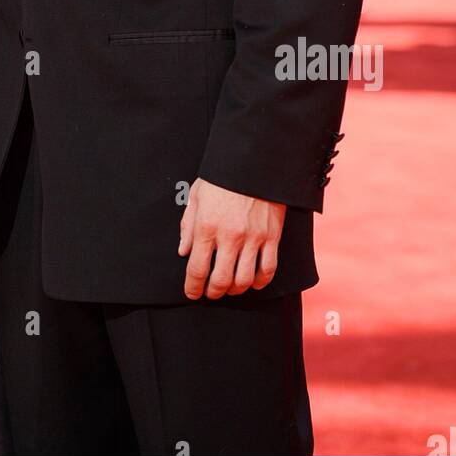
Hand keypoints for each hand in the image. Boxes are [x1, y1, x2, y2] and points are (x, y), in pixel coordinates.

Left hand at [179, 177, 285, 299]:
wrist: (253, 162)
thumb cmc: (221, 178)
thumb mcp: (196, 196)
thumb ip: (188, 225)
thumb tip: (184, 252)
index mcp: (207, 226)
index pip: (197, 269)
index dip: (192, 287)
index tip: (192, 293)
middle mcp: (230, 236)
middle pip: (221, 280)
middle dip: (213, 293)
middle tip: (210, 293)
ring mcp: (253, 238)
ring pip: (244, 280)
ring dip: (235, 290)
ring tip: (230, 288)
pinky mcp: (272, 237)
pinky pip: (268, 269)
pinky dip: (260, 282)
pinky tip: (253, 282)